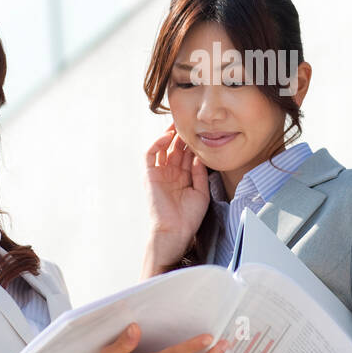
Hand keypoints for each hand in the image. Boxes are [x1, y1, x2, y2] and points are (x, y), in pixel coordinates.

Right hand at [142, 124, 209, 276]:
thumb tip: (198, 156)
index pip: (186, 155)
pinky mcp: (149, 175)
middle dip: (182, 136)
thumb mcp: (201, 192)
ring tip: (179, 124)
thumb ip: (200, 173)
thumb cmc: (188, 217)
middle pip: (175, 148)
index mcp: (182, 178)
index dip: (193, 143)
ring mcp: (159, 173)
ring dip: (169, 135)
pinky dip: (157, 143)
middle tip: (191, 122)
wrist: (174, 230)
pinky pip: (150, 154)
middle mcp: (170, 173)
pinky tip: (167, 136)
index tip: (202, 132)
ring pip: (163, 148)